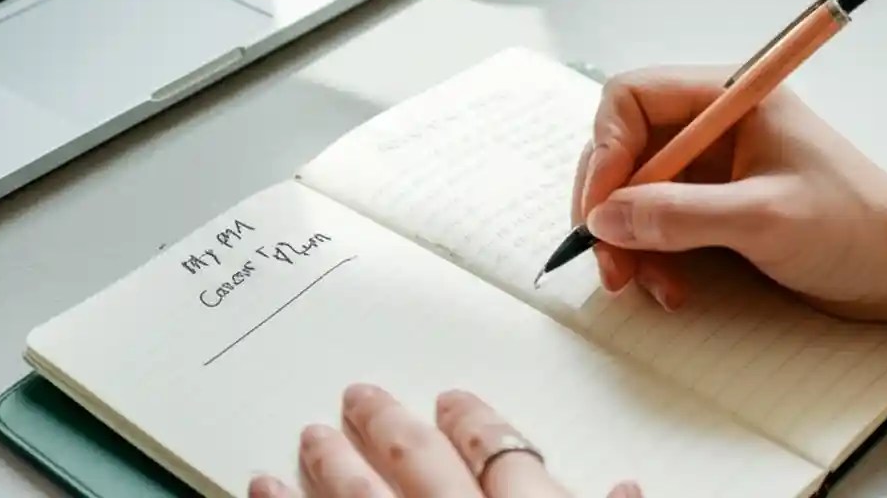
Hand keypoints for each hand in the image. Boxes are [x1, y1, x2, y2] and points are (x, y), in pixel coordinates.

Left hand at [248, 384, 640, 497]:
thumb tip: (625, 489)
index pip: (507, 453)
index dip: (477, 421)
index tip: (456, 401)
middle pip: (423, 463)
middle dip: (389, 426)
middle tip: (360, 397)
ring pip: (360, 497)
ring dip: (330, 464)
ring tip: (311, 435)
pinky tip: (262, 486)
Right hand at [571, 66, 886, 321]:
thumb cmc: (856, 227)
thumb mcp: (763, 218)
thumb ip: (679, 216)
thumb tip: (603, 218)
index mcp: (728, 98)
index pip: (632, 100)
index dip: (605, 150)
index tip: (599, 207)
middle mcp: (710, 125)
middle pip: (623, 150)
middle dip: (609, 207)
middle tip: (608, 259)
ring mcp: (708, 167)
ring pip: (631, 194)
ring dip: (627, 241)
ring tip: (642, 284)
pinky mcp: (710, 205)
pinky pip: (654, 224)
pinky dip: (650, 256)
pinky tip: (669, 286)